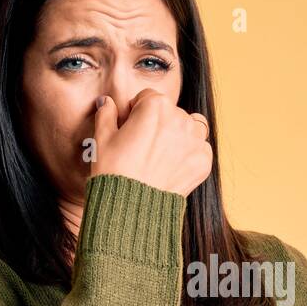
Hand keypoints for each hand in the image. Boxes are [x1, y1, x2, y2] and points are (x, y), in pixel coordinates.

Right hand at [89, 88, 212, 196]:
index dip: (136, 113)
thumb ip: (107, 113)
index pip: (148, 98)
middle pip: (170, 113)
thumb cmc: (113, 171)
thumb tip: (106, 102)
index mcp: (155, 106)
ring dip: (178, 135)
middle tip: (143, 147)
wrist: (131, 207)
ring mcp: (195, 140)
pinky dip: (188, 155)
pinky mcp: (203, 161)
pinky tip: (171, 167)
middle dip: (158, 124)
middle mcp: (180, 118)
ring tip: (160, 155)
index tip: (130, 129)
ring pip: (190, 128)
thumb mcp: (102, 138)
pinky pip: (199, 150)